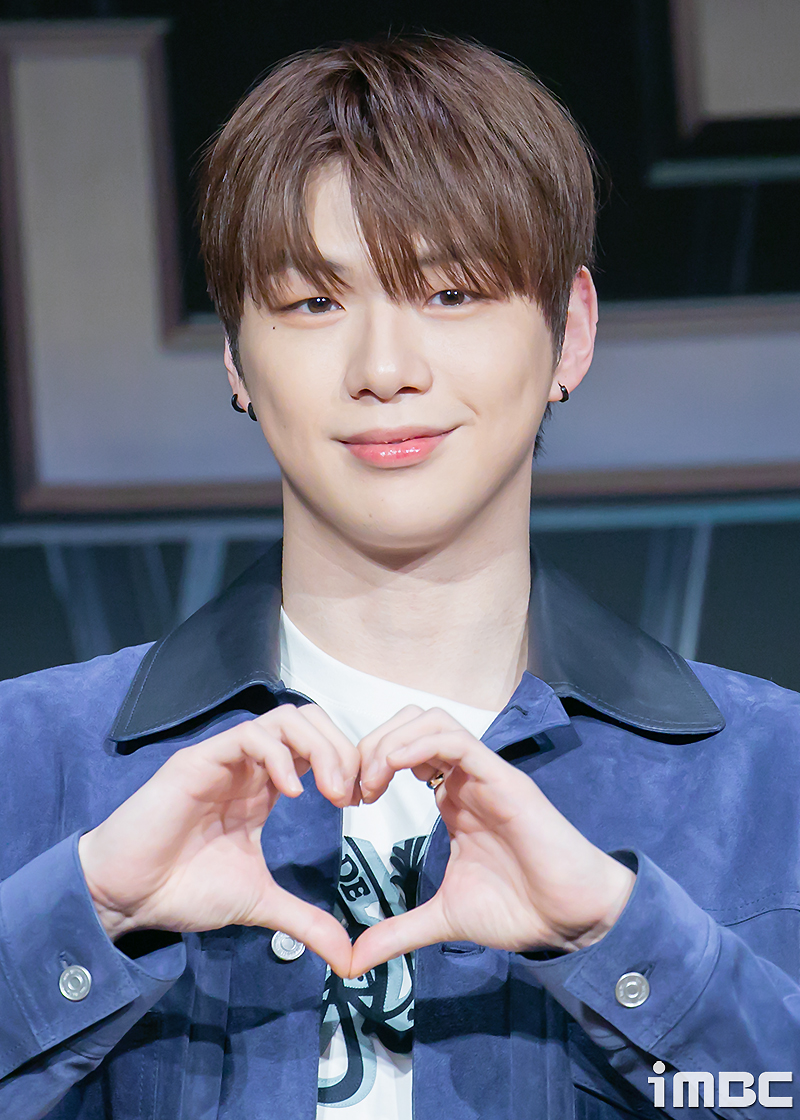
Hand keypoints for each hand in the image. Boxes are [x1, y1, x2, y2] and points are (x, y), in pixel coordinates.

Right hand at [78, 705, 358, 976]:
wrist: (130, 897)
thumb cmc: (185, 890)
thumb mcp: (260, 903)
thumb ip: (306, 922)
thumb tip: (348, 960)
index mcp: (265, 787)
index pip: (317, 745)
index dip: (347, 762)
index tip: (362, 801)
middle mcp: (249, 765)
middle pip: (308, 720)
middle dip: (341, 748)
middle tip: (350, 794)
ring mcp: (225, 758)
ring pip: (284, 718)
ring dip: (319, 747)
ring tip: (330, 792)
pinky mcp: (199, 761)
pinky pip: (248, 735)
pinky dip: (280, 756)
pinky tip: (292, 795)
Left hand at [350, 706, 634, 977]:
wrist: (570, 921)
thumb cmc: (519, 911)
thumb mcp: (443, 919)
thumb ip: (398, 932)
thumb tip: (353, 962)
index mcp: (451, 798)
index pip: (403, 750)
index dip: (368, 764)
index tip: (347, 801)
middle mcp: (465, 778)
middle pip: (411, 722)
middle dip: (372, 744)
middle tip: (353, 788)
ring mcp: (484, 775)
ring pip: (432, 720)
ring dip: (391, 741)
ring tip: (371, 781)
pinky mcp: (503, 780)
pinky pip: (458, 741)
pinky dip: (419, 744)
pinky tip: (395, 768)